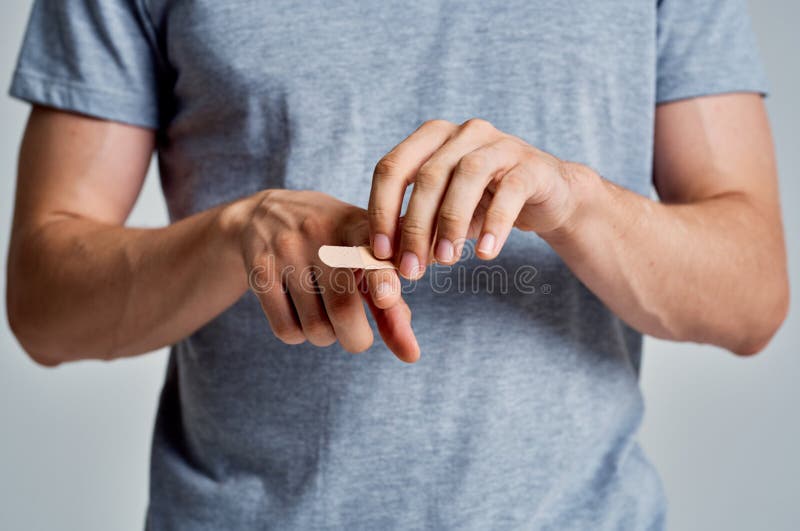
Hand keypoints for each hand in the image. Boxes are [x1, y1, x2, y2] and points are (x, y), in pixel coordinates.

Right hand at [233, 189, 419, 361]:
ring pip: (315, 327)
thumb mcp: (364, 258)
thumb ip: (391, 304)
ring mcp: (286, 250)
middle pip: (343, 309)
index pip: (370, 252)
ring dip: (326, 336)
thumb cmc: (332, 244)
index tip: (387, 298)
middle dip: (356, 338)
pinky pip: (286, 329)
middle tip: (357, 336)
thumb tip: (411, 355)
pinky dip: (298, 335)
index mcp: (356, 225)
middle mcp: (320, 233)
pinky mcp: (260, 269)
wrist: (265, 215)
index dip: (381, 277)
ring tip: (323, 312)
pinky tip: (298, 313)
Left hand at [367, 119, 591, 277]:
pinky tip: (485, 253)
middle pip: (428, 176)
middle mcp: (463, 133)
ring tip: (447, 261)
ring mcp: (499, 144)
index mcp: (432, 138)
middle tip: (411, 268)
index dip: (382, 210)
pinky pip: (509, 192)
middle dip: (416, 227)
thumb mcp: (443, 214)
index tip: (380, 252)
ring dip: (451, 223)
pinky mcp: (531, 166)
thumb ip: (414, 227)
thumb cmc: (485, 203)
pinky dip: (495, 224)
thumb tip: (381, 259)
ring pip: (467, 177)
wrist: (547, 198)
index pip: (393, 168)